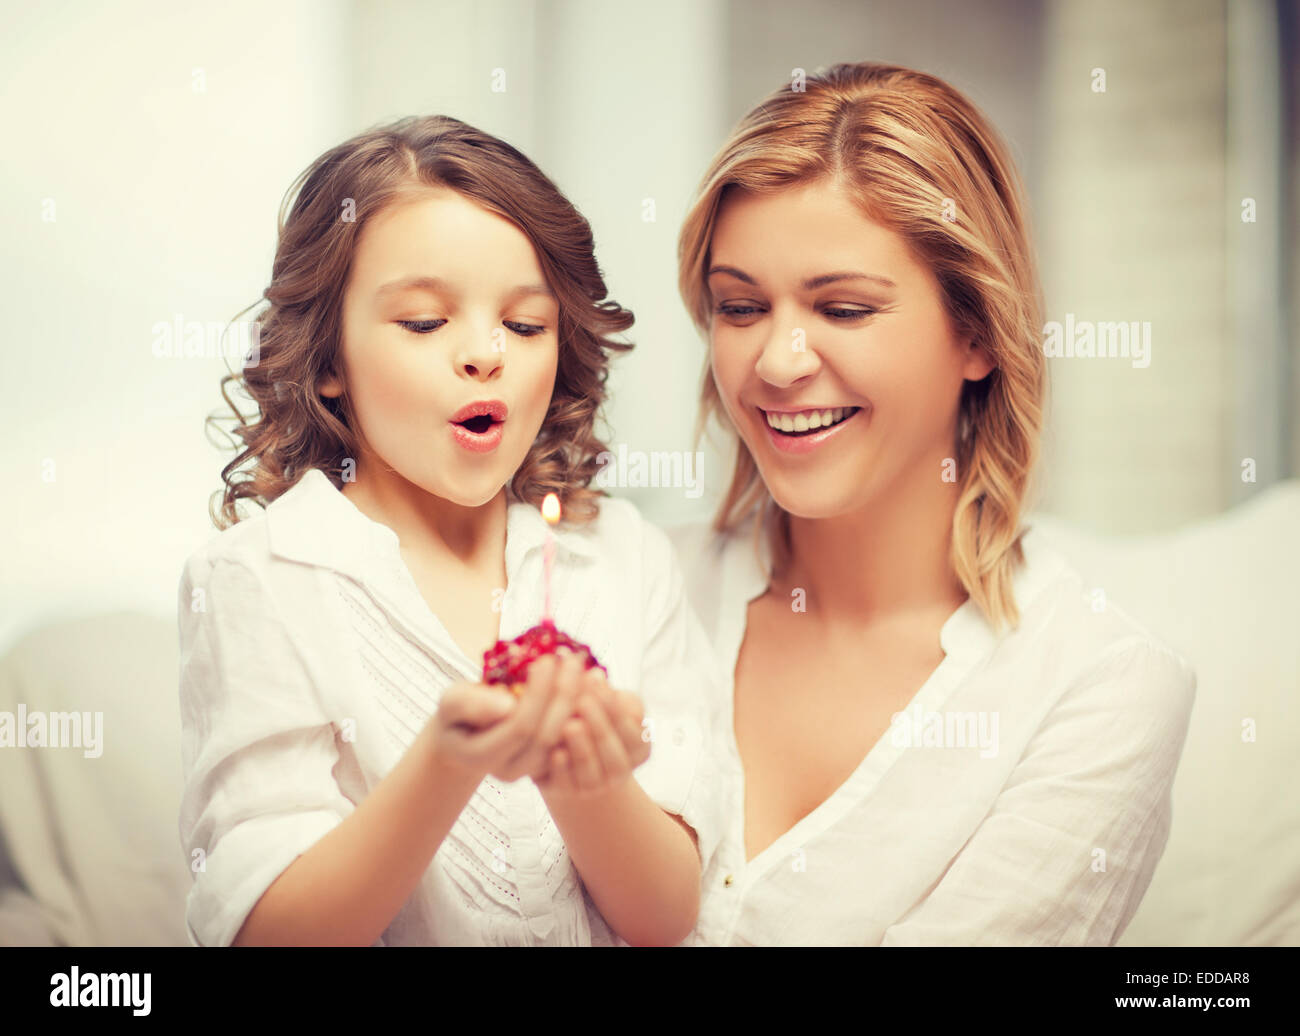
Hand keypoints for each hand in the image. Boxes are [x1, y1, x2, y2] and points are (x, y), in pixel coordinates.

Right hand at [424, 654, 575, 782]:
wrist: (466, 733)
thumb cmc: (458, 712)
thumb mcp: (452, 701)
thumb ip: (470, 703)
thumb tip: (506, 704)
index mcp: (482, 757)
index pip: (520, 726)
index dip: (537, 694)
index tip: (547, 660)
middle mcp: (509, 771)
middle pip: (547, 735)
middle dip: (563, 694)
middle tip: (573, 660)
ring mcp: (531, 769)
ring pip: (563, 739)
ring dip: (577, 701)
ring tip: (583, 668)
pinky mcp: (548, 762)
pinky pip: (571, 738)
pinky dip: (581, 709)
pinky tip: (588, 682)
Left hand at [533, 665, 649, 799]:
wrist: (565, 747)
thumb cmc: (592, 715)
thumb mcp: (607, 703)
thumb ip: (608, 693)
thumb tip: (595, 676)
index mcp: (638, 748)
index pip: (634, 733)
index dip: (616, 708)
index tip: (598, 683)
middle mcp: (619, 772)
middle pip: (615, 754)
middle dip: (600, 725)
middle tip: (584, 701)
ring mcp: (593, 786)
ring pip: (591, 772)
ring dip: (582, 748)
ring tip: (570, 725)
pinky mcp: (565, 791)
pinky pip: (566, 784)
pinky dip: (562, 769)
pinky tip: (556, 752)